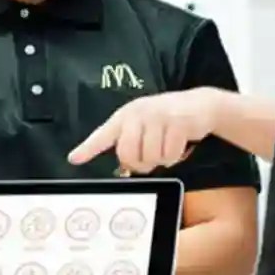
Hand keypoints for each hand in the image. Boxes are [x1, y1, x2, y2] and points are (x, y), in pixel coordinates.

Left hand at [68, 87, 222, 174]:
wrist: (199, 105)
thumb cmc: (166, 120)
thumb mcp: (143, 126)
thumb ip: (130, 143)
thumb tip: (125, 170)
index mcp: (124, 116)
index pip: (102, 135)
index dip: (87, 148)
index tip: (74, 159)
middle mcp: (137, 114)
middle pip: (128, 155)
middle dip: (139, 164)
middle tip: (149, 159)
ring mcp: (157, 117)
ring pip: (150, 158)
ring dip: (160, 160)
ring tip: (165, 146)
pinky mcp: (177, 123)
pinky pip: (169, 155)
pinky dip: (174, 157)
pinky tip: (178, 144)